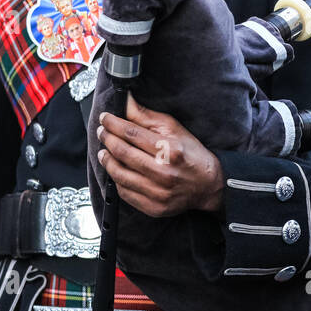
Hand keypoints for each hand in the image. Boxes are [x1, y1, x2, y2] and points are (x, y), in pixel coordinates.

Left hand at [96, 95, 224, 217]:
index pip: (131, 133)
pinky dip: (116, 180)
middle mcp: (163, 172)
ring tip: (104, 151)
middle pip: (123, 152)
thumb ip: (146, 116)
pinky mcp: (153, 207)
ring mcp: (157, 192)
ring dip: (107, 160)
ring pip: (119, 174)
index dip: (113, 124)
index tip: (105, 118)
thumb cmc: (191, 154)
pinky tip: (115, 170)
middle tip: (102, 132)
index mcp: (169, 150)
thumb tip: (126, 102)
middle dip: (107, 139)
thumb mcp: (174, 129)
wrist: (208, 186)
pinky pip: (125, 193)